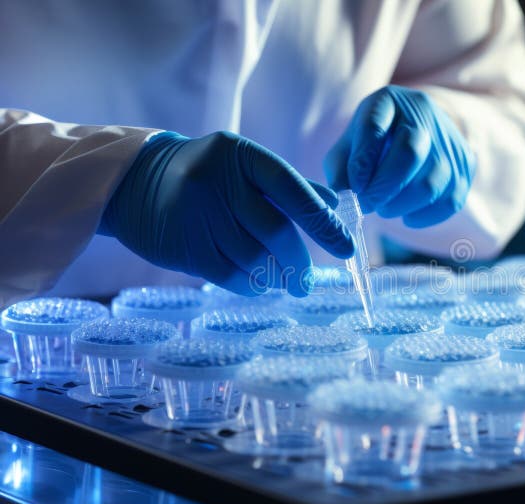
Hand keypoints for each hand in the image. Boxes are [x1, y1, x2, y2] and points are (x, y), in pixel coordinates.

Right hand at [100, 131, 354, 296]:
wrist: (134, 181)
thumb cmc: (207, 174)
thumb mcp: (246, 166)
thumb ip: (291, 186)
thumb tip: (334, 205)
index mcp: (242, 155)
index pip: (293, 190)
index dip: (324, 222)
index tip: (347, 248)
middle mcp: (218, 181)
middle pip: (275, 231)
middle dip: (299, 262)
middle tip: (307, 282)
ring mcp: (197, 214)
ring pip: (254, 258)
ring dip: (276, 276)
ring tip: (283, 281)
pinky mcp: (181, 245)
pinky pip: (229, 275)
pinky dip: (252, 285)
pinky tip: (259, 284)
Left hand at [325, 85, 474, 227]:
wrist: (418, 131)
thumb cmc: (375, 143)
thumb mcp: (349, 145)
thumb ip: (340, 168)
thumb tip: (342, 197)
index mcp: (388, 100)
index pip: (374, 126)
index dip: (362, 161)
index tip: (354, 188)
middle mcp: (423, 113)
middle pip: (410, 153)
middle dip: (384, 188)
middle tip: (368, 205)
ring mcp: (449, 139)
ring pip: (431, 182)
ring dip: (402, 205)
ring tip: (385, 208)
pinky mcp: (465, 165)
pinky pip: (449, 201)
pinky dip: (424, 216)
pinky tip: (407, 215)